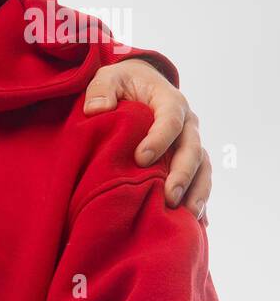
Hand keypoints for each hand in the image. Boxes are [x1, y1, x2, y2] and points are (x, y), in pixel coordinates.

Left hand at [82, 59, 209, 215]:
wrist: (138, 83)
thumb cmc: (121, 82)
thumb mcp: (107, 77)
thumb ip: (101, 90)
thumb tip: (97, 110)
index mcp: (169, 100)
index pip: (170, 119)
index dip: (159, 139)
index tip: (141, 158)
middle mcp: (188, 122)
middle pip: (192, 149)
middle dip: (183, 174)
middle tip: (169, 197)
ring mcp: (191, 141)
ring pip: (203, 167)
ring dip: (197, 190)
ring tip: (187, 215)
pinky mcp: (188, 158)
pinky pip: (200, 179)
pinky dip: (199, 198)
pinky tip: (197, 224)